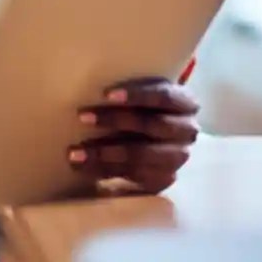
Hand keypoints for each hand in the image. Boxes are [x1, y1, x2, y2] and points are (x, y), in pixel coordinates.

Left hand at [68, 77, 200, 193]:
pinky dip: (109, 173)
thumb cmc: (139, 106)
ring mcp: (178, 157)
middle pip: (153, 125)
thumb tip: (87, 82)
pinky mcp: (165, 179)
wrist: (151, 136)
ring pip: (144, 156)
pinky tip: (86, 169)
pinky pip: (137, 179)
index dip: (137, 94)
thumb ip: (125, 90)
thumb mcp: (139, 93)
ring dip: (106, 154)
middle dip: (116, 120)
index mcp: (185, 102)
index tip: (106, 94)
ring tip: (75, 153)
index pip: (164, 95)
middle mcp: (187, 130)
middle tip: (82, 117)